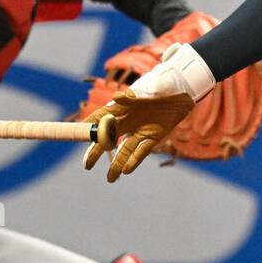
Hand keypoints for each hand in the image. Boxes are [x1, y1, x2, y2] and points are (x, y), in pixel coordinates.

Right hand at [82, 42, 215, 182]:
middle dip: (97, 151)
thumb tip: (116, 98)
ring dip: (117, 163)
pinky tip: (126, 171)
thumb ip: (133, 97)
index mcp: (123, 106)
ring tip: (110, 179)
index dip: (88, 127)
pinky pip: (142, 150)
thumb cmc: (164, 83)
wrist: (185, 88)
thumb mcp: (150, 88)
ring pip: (125, 150)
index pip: (101, 117)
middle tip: (87, 165)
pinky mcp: (155, 136)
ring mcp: (141, 129)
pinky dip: (135, 160)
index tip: (76, 137)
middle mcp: (129, 120)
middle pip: (108, 138)